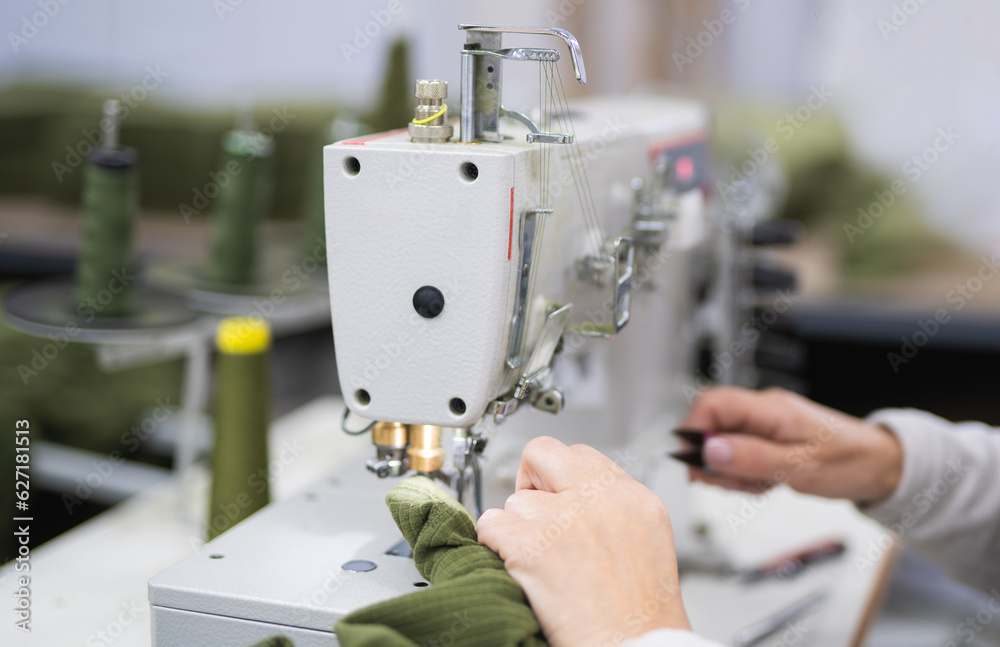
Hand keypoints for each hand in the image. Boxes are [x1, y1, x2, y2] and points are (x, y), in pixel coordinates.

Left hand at [477, 437, 689, 646]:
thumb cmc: (640, 615)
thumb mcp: (647, 541)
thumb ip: (612, 508)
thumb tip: (572, 495)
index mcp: (632, 497)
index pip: (582, 456)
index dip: (562, 478)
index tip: (557, 499)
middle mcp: (599, 499)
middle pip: (544, 452)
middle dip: (531, 478)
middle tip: (534, 512)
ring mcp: (563, 518)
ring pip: (515, 500)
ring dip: (518, 527)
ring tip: (540, 562)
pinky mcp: (530, 546)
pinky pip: (489, 523)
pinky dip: (493, 544)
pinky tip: (516, 566)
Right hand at [682, 387, 902, 503]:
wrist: (883, 466)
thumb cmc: (851, 463)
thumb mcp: (799, 468)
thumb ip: (752, 458)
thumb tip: (708, 449)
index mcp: (770, 408)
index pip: (711, 403)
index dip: (694, 432)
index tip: (698, 465)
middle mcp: (764, 410)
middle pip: (711, 424)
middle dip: (712, 459)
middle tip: (732, 485)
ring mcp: (766, 423)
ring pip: (722, 442)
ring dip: (728, 470)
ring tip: (756, 486)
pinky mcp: (769, 437)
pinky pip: (739, 452)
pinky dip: (742, 472)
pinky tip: (763, 483)